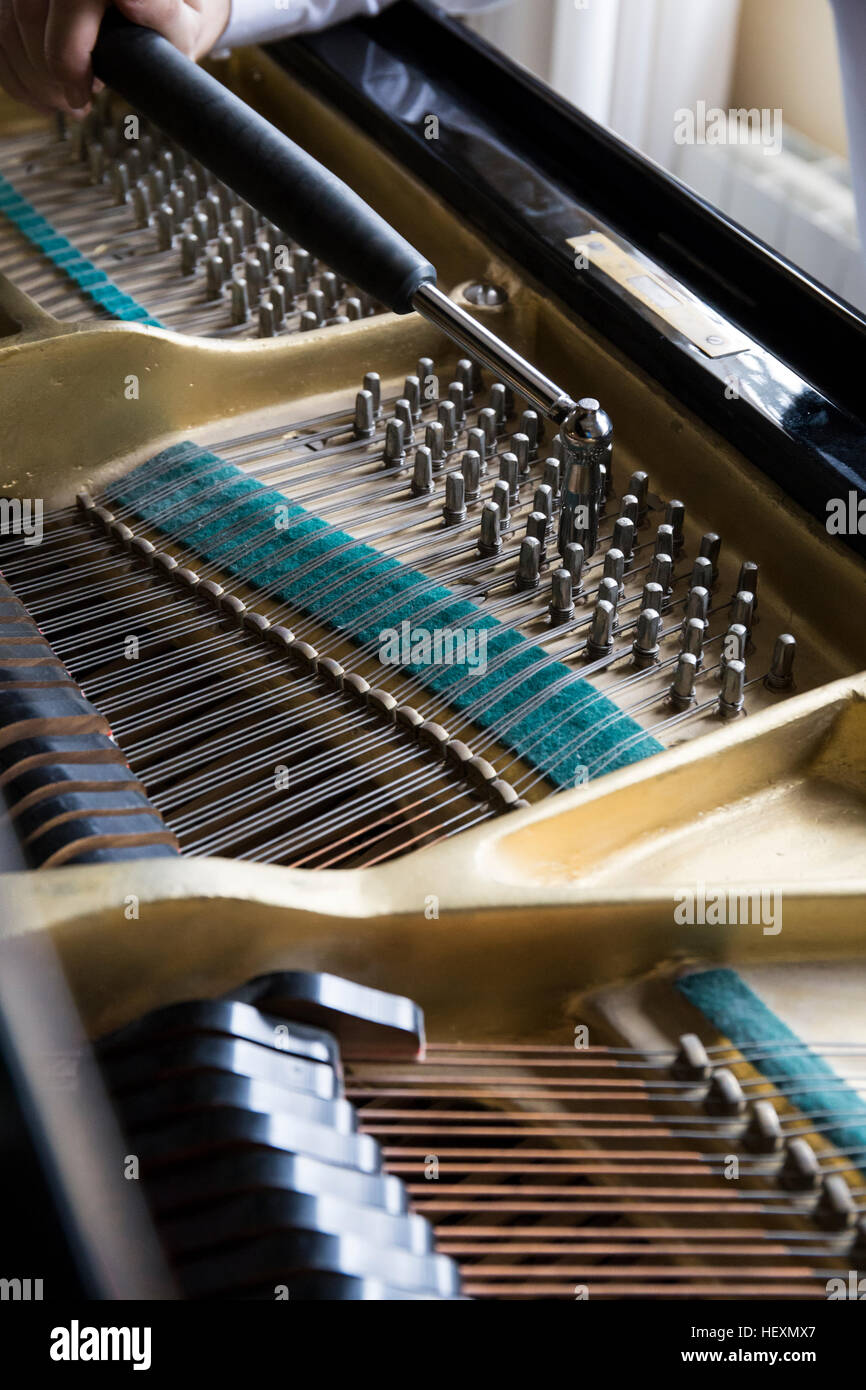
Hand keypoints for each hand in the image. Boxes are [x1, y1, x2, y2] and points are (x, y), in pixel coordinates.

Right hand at [0, 0, 231, 114]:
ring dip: (30, 76)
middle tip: (76, 104)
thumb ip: (163, 14)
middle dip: (47, 75)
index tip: (83, 99)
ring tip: (63, 98)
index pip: (67, 6)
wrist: (161, 5)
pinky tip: (39, 93)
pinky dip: (13, 71)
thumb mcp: (183, 23)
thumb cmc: (174, 15)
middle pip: (28, 17)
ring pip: (7, 25)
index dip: (67, 62)